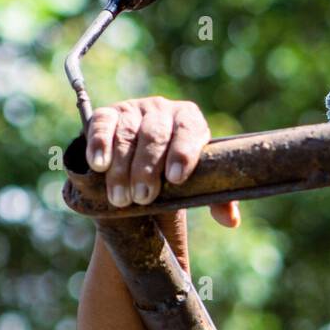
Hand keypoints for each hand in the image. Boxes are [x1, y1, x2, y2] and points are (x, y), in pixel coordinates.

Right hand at [85, 96, 239, 226]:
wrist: (142, 166)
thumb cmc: (176, 176)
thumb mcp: (197, 185)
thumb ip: (217, 199)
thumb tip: (230, 220)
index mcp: (190, 120)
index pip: (189, 130)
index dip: (183, 152)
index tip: (176, 179)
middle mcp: (162, 110)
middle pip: (154, 134)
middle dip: (148, 169)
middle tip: (144, 198)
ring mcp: (133, 109)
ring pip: (127, 135)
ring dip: (122, 169)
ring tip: (121, 199)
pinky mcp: (108, 114)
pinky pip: (102, 124)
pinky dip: (99, 144)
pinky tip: (98, 166)